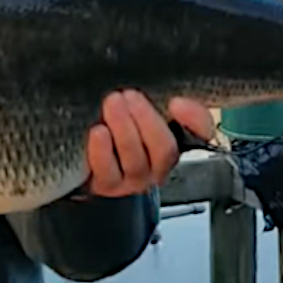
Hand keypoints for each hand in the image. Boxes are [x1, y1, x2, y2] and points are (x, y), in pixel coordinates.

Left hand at [84, 91, 214, 198]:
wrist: (83, 155)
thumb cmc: (117, 126)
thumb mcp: (139, 107)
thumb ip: (163, 99)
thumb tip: (179, 103)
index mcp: (174, 142)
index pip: (199, 134)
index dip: (194, 120)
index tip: (176, 102)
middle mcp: (158, 167)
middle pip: (164, 149)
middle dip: (146, 119)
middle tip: (129, 96)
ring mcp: (133, 180)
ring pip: (136, 161)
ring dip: (124, 129)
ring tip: (112, 104)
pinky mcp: (107, 187)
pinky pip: (108, 172)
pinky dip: (103, 152)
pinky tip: (98, 132)